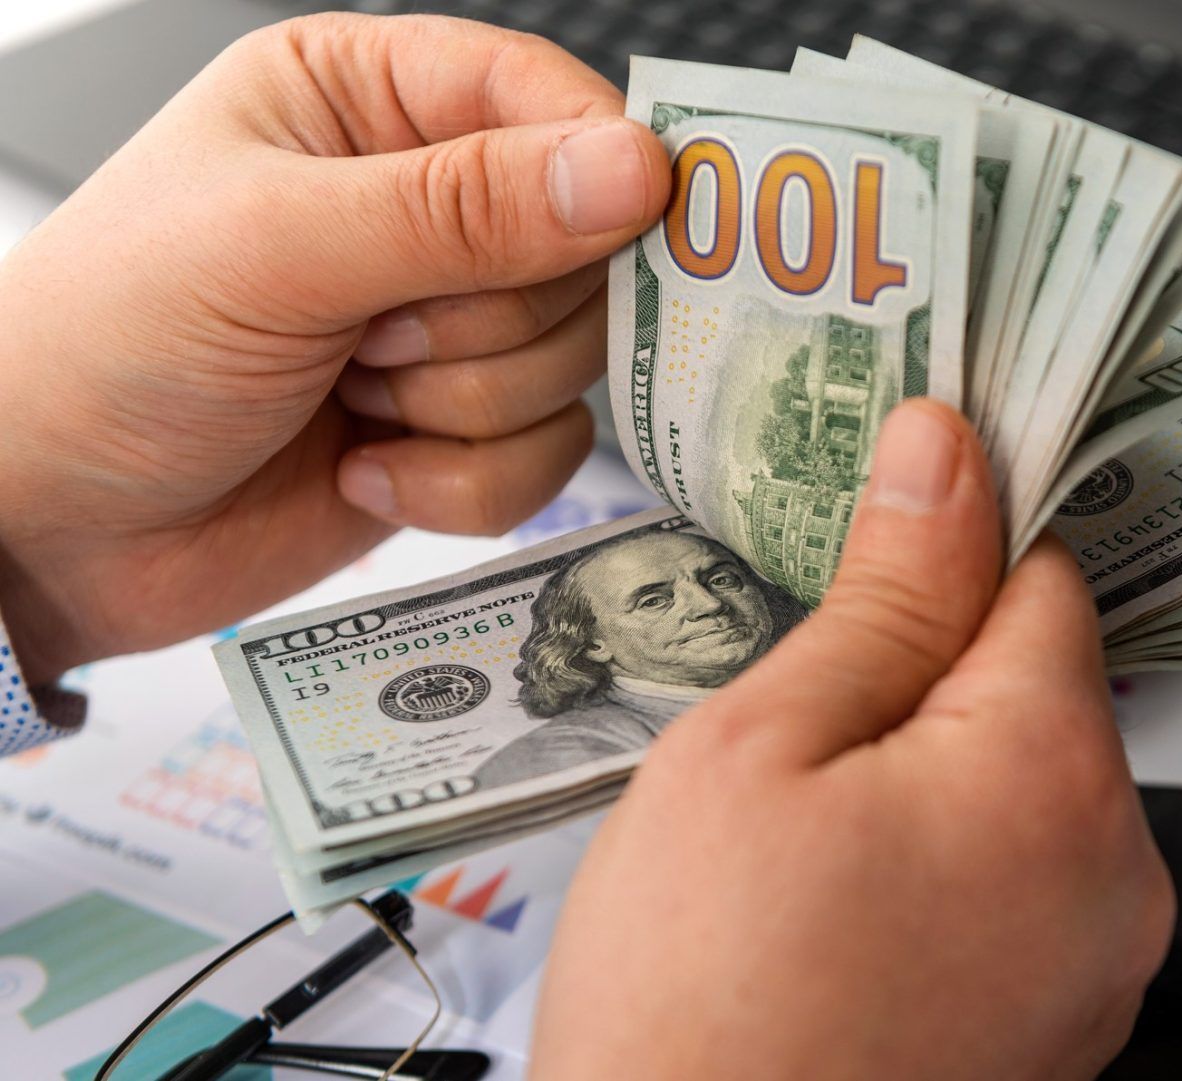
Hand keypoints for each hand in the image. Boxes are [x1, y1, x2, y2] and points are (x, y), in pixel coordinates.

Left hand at [0, 14, 669, 683]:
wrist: (47, 529)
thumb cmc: (105, 347)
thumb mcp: (275, 248)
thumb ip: (462, 208)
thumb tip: (633, 170)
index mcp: (362, 102)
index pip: (546, 101)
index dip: (601, 165)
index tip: (624, 226)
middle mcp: (419, 204)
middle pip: (582, 248)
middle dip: (487, 316)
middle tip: (374, 331)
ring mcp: (444, 322)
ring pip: (574, 360)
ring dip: (463, 402)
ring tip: (351, 394)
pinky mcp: (456, 429)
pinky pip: (549, 455)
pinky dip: (460, 480)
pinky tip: (363, 465)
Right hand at [534, 400, 1174, 1079]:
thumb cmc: (702, 1000)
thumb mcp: (762, 748)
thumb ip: (882, 592)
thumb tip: (946, 454)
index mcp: (1055, 772)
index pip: (1041, 572)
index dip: (953, 533)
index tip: (879, 522)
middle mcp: (1119, 869)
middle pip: (1041, 684)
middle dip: (929, 670)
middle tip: (797, 711)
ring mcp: (1101, 962)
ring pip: (1027, 786)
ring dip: (934, 772)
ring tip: (805, 834)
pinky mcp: (1065, 1027)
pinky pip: (1023, 886)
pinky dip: (949, 865)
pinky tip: (843, 905)